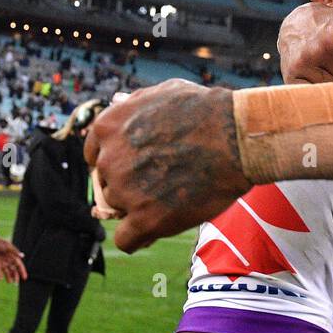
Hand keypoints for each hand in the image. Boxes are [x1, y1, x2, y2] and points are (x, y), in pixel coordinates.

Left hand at [0, 237, 26, 282]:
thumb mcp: (7, 246)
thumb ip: (14, 252)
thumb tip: (23, 256)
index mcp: (13, 257)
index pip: (19, 265)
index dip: (22, 271)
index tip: (24, 278)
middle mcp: (9, 262)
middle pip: (14, 271)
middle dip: (16, 277)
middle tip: (16, 283)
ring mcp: (2, 264)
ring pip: (7, 273)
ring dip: (9, 278)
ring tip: (10, 282)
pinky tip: (0, 279)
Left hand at [83, 79, 249, 252]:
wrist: (236, 136)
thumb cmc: (208, 110)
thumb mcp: (164, 92)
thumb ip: (134, 103)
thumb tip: (117, 102)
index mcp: (108, 127)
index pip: (95, 155)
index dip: (117, 162)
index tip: (138, 166)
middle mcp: (109, 160)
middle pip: (109, 183)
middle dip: (130, 183)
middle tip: (164, 180)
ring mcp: (125, 192)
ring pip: (120, 209)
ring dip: (140, 207)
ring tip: (175, 198)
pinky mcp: (145, 220)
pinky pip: (126, 240)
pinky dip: (139, 236)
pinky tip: (158, 226)